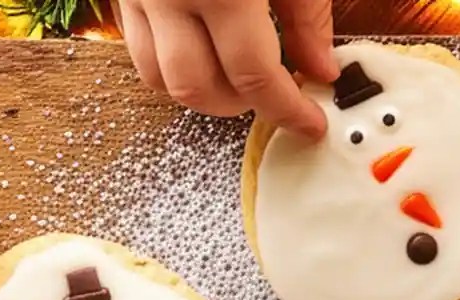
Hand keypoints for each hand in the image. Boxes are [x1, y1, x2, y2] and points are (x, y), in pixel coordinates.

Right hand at [114, 0, 338, 137]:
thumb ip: (308, 14)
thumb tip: (321, 70)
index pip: (254, 75)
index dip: (287, 109)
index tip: (311, 124)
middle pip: (196, 88)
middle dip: (240, 105)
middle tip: (275, 93)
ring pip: (157, 75)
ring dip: (202, 89)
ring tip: (238, 71)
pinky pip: (138, 45)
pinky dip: (172, 60)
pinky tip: (204, 44)